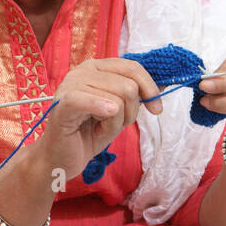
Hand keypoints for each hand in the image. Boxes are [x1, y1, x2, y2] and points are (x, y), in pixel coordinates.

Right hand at [35, 58, 161, 177]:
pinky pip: (86, 100)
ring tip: (99, 129)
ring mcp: (69, 86)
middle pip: (128, 86)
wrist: (62, 158)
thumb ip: (136, 96)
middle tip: (112, 126)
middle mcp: (82, 71)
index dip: (149, 88)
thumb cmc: (89, 133)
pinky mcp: (62, 105)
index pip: (132, 67)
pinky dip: (99, 107)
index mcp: (96, 68)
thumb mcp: (120, 112)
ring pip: (116, 99)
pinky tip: (102, 117)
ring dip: (115, 123)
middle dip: (130, 113)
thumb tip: (163, 86)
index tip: (156, 109)